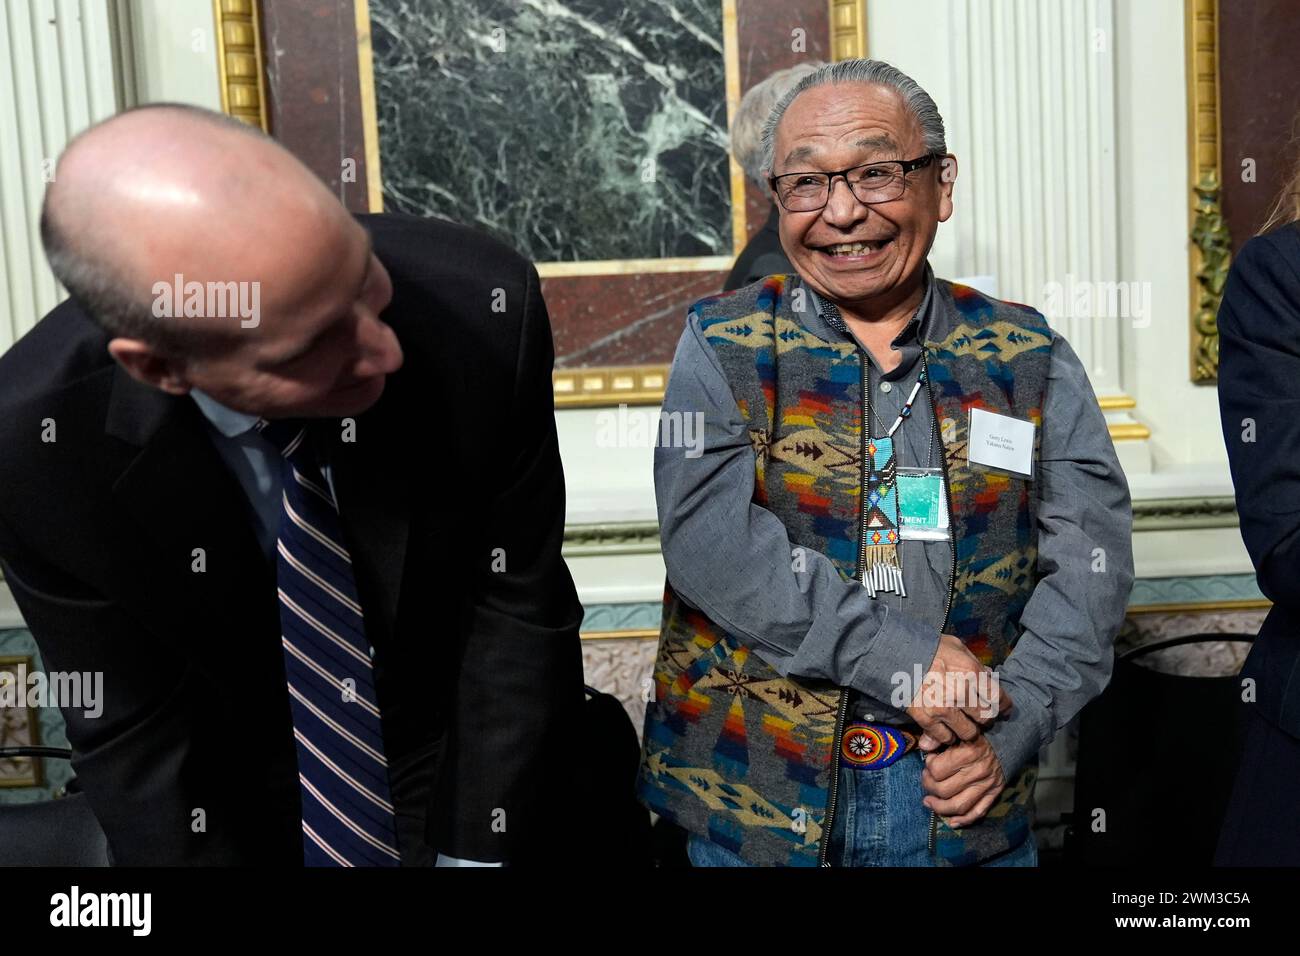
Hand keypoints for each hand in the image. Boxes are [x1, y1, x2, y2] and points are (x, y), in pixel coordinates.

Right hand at [906, 634, 1010, 750]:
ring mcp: (943, 708)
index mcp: (971, 672)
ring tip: (962, 724)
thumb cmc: (927, 647)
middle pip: (985, 718)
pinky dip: (946, 736)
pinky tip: (945, 729)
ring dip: (967, 730)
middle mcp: (961, 693)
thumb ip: (974, 662)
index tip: (1002, 708)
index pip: (998, 698)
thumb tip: (988, 674)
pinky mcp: (926, 719)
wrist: (894, 655)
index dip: (1003, 706)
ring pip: (968, 733)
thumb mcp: (956, 646)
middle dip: (984, 718)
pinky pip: (944, 737)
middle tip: (979, 716)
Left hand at [920, 733, 1006, 827]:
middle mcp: (977, 772)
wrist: (1008, 740)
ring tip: (929, 801)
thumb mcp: (958, 731)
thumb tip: (924, 747)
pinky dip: (963, 820)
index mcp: (968, 753)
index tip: (929, 760)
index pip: (937, 770)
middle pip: (944, 790)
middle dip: (929, 786)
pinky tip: (951, 821)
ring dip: (940, 808)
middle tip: (927, 779)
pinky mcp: (994, 794)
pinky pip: (977, 813)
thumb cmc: (976, 735)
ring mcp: (987, 785)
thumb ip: (939, 739)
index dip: (928, 766)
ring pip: (959, 806)